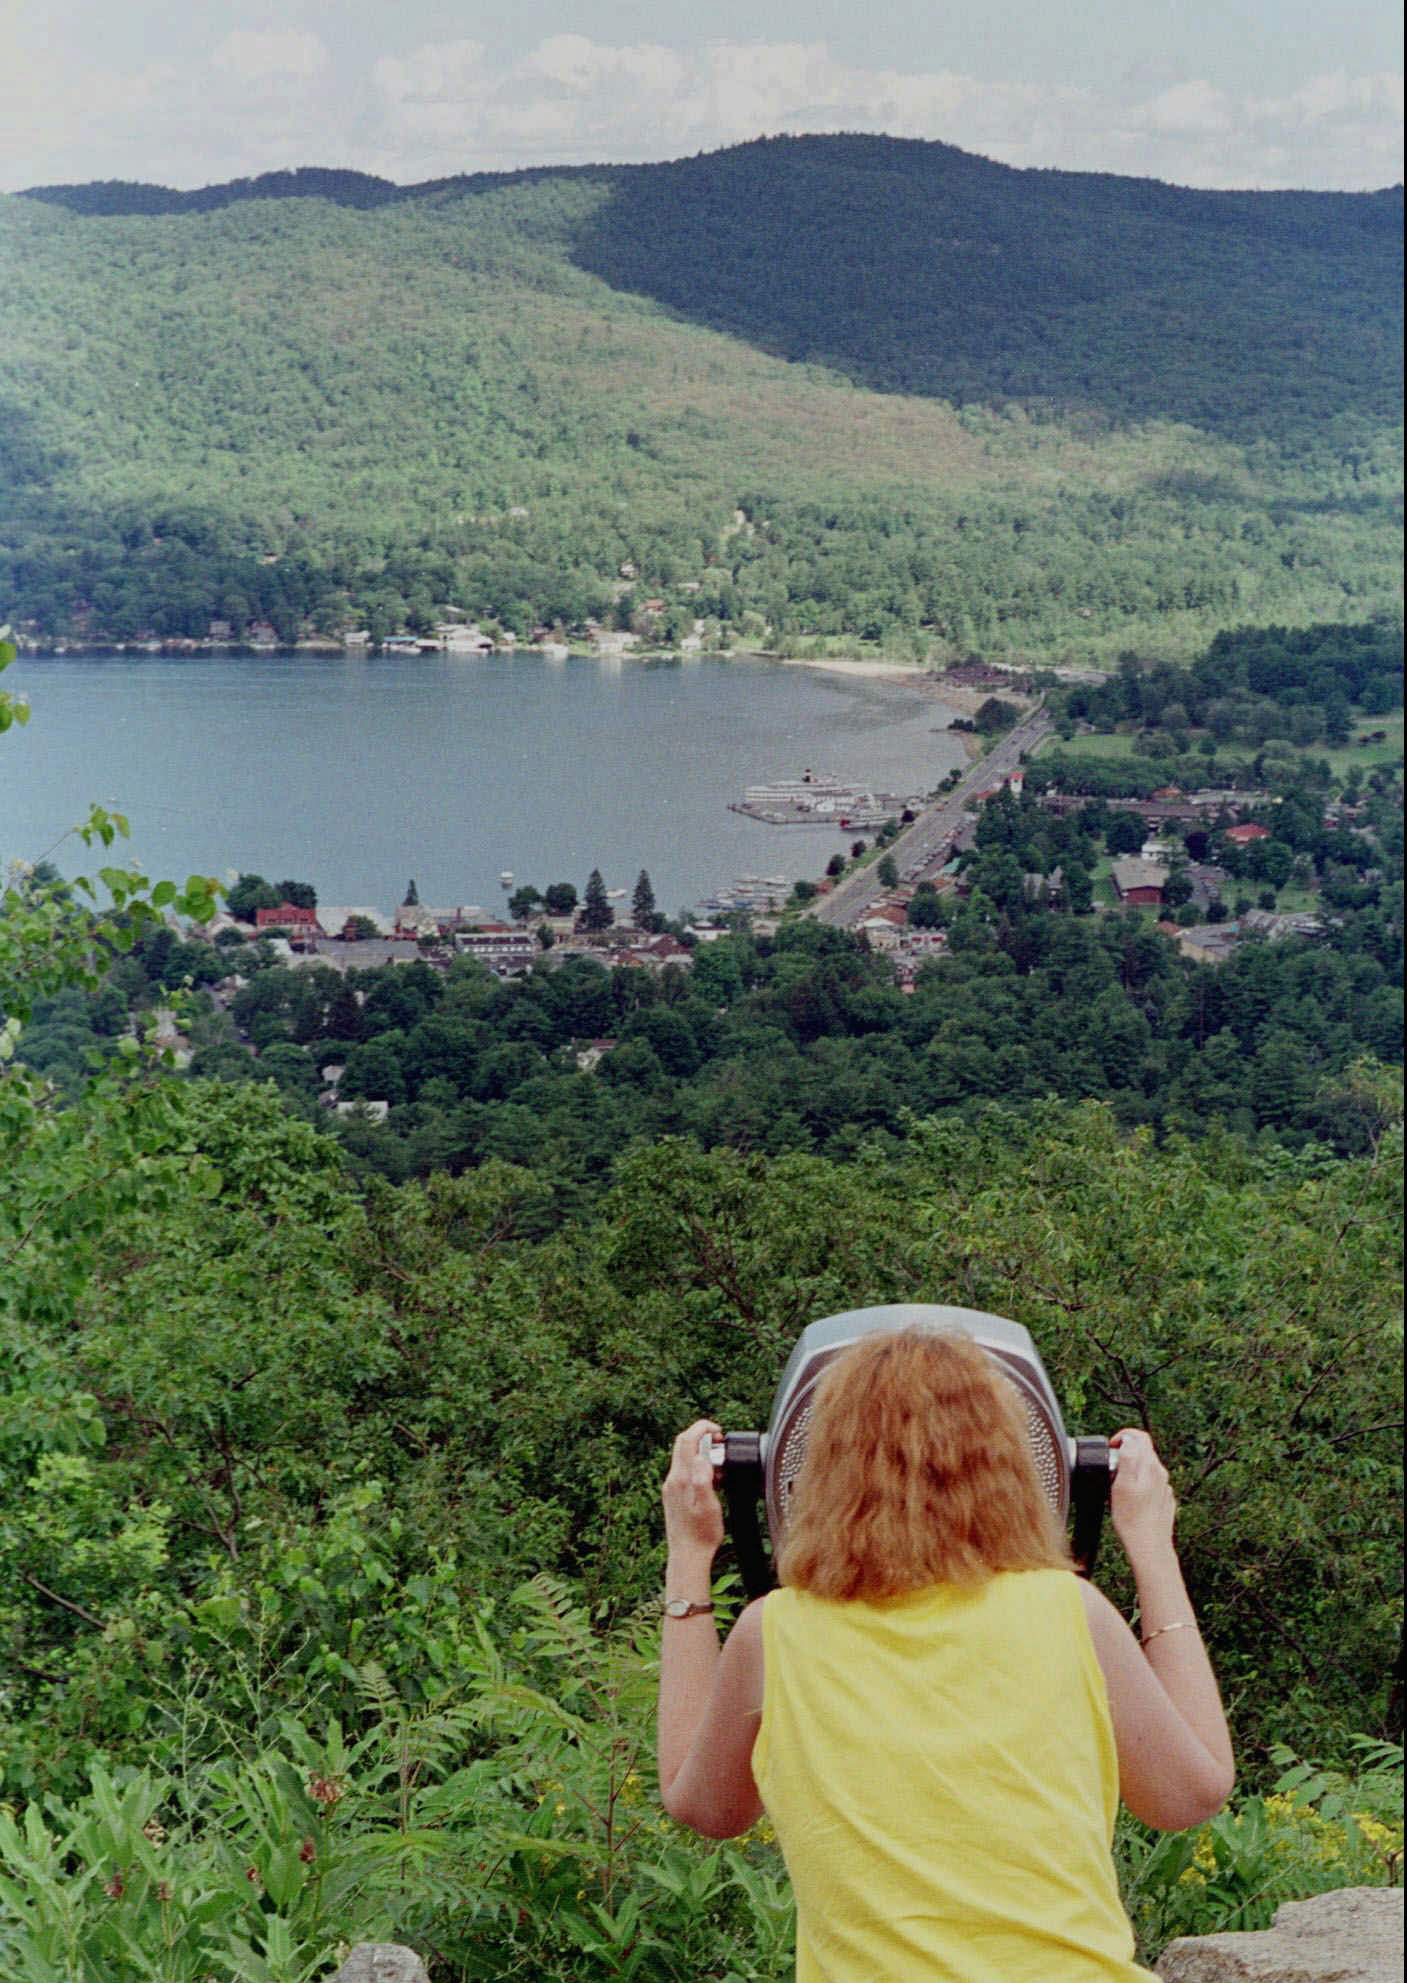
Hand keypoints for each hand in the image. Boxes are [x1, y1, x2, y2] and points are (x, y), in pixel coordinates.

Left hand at [662, 1419, 724, 1559]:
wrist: (687, 1556)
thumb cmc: (701, 1534)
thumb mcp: (709, 1505)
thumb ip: (703, 1478)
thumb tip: (703, 1456)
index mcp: (681, 1478)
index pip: (687, 1439)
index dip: (703, 1428)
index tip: (719, 1432)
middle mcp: (672, 1480)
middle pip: (683, 1444)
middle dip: (702, 1437)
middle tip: (721, 1444)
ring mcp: (671, 1487)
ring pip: (684, 1457)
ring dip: (701, 1453)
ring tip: (720, 1467)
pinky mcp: (673, 1495)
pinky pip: (684, 1471)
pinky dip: (697, 1467)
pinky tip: (712, 1481)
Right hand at [1110, 1427, 1177, 1565]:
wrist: (1148, 1545)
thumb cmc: (1132, 1518)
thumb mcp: (1122, 1485)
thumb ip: (1127, 1458)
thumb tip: (1128, 1441)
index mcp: (1150, 1466)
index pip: (1139, 1437)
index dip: (1122, 1437)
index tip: (1111, 1448)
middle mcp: (1160, 1473)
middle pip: (1142, 1451)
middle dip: (1124, 1454)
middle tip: (1111, 1470)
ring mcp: (1164, 1487)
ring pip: (1146, 1468)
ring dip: (1131, 1470)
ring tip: (1118, 1487)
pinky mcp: (1164, 1499)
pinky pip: (1150, 1484)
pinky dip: (1139, 1485)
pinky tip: (1131, 1500)